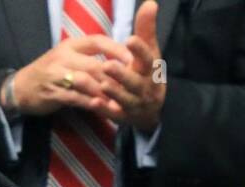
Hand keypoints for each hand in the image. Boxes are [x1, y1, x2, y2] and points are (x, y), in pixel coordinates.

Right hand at [10, 33, 133, 116]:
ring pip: (85, 82)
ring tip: (118, 100)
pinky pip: (74, 97)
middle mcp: (63, 57)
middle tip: (130, 86)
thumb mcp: (67, 58)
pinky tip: (100, 107)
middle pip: (94, 65)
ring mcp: (56, 76)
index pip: (97, 41)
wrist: (20, 88)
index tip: (133, 58)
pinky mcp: (52, 93)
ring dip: (103, 92)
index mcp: (70, 45)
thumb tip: (117, 61)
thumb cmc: (49, 73)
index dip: (116, 49)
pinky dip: (88, 102)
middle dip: (113, 77)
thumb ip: (88, 57)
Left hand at [100, 1, 166, 130]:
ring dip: (113, 92)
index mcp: (151, 70)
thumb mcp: (149, 52)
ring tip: (102, 83)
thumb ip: (146, 29)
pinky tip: (92, 103)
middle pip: (135, 81)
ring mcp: (134, 104)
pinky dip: (104, 109)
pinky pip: (113, 114)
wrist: (149, 110)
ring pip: (124, 99)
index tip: (130, 39)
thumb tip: (149, 2)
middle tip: (108, 64)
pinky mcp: (122, 116)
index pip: (148, 58)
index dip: (140, 50)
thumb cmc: (146, 74)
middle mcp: (145, 88)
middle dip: (123, 74)